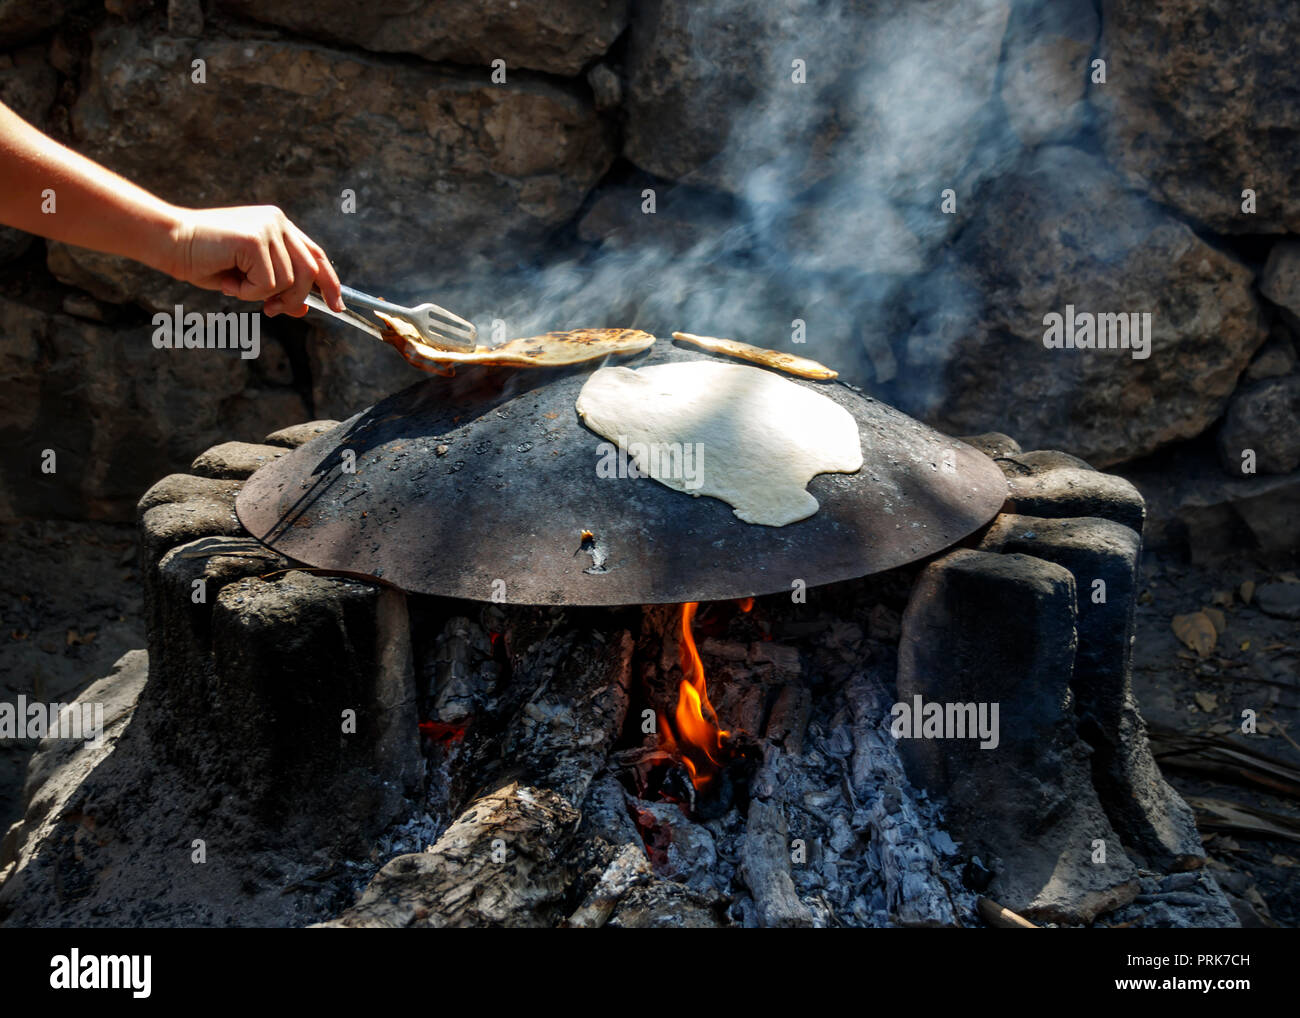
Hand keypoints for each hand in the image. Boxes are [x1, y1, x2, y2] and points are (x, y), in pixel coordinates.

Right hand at [166, 205, 343, 315]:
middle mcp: (278, 222)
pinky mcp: (255, 239)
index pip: (316, 255)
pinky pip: (269, 283)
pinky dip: (249, 292)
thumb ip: (277, 289)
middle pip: (310, 271)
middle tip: (271, 311)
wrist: (168, 242)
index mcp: (278, 226)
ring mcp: (268, 227)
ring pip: (289, 281)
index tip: (338, 305)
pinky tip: (228, 279)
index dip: (330, 282)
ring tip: (235, 285)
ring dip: (262, 295)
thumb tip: (304, 309)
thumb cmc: (202, 260)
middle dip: (294, 299)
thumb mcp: (247, 280)